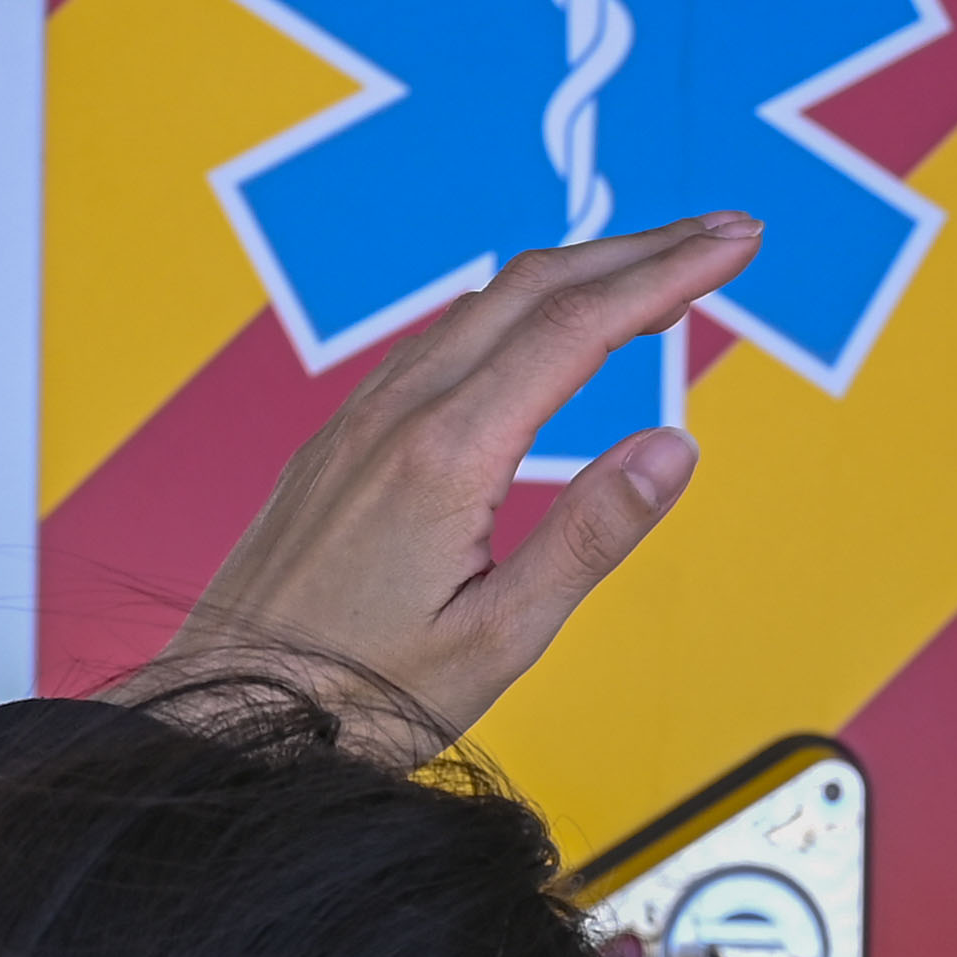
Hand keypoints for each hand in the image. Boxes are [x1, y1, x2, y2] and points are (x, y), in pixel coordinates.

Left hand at [120, 216, 757, 746]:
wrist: (218, 723)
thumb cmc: (355, 703)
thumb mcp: (498, 640)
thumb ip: (591, 537)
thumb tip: (675, 446)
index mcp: (447, 455)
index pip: (580, 326)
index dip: (669, 272)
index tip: (739, 240)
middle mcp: (396, 417)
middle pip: (532, 288)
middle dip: (637, 249)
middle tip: (723, 233)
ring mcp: (357, 424)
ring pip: (479, 307)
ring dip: (573, 274)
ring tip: (650, 272)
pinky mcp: (336, 446)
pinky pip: (434, 344)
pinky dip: (510, 312)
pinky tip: (535, 334)